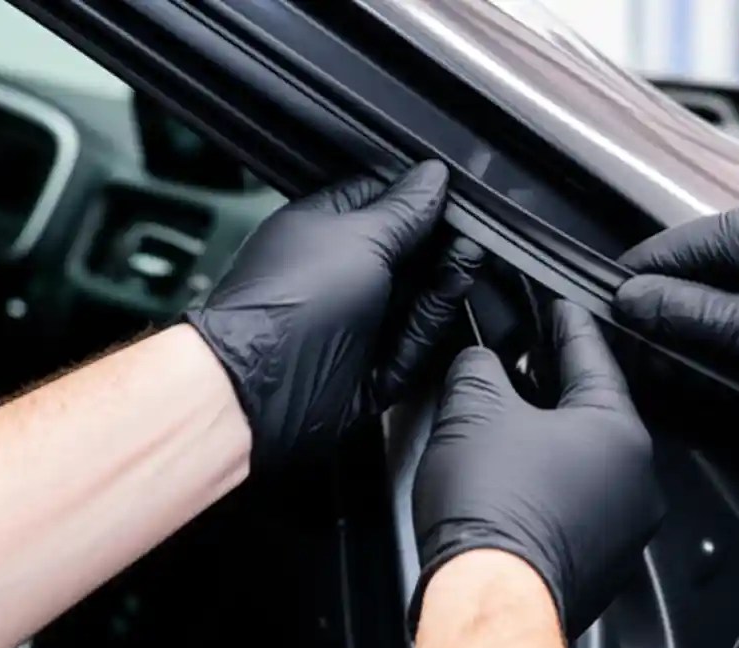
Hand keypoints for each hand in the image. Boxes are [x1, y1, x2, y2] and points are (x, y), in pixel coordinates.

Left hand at [185, 161, 482, 468]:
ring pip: (417, 299)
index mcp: (325, 231)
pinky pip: (416, 344)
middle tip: (472, 232)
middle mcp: (342, 275)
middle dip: (441, 243)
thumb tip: (435, 175)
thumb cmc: (293, 298)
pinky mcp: (373, 366)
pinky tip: (451, 294)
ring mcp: (357, 322)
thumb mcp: (361, 236)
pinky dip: (433, 321)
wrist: (267, 382)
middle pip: (407, 253)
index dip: (419, 197)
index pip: (381, 201)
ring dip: (444, 280)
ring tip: (467, 259)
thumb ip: (406, 209)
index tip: (457, 196)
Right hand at [411, 301, 659, 638]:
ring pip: (586, 462)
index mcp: (620, 432)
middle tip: (525, 357)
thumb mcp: (473, 410)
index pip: (593, 357)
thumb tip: (479, 361)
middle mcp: (636, 480)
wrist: (489, 599)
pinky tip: (513, 479)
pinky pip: (577, 505)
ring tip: (507, 420)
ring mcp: (623, 528)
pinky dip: (549, 485)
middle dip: (554, 384)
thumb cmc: (492, 510)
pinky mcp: (600, 564)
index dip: (567, 324)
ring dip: (549, 438)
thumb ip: (479, 368)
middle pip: (593, 412)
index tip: (559, 305)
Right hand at [614, 181, 738, 424]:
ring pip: (738, 277)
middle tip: (651, 351)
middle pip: (706, 260)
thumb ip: (689, 316)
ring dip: (713, 315)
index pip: (678, 245)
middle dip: (676, 305)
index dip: (639, 283)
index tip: (610, 314)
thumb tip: (633, 300)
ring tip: (694, 358)